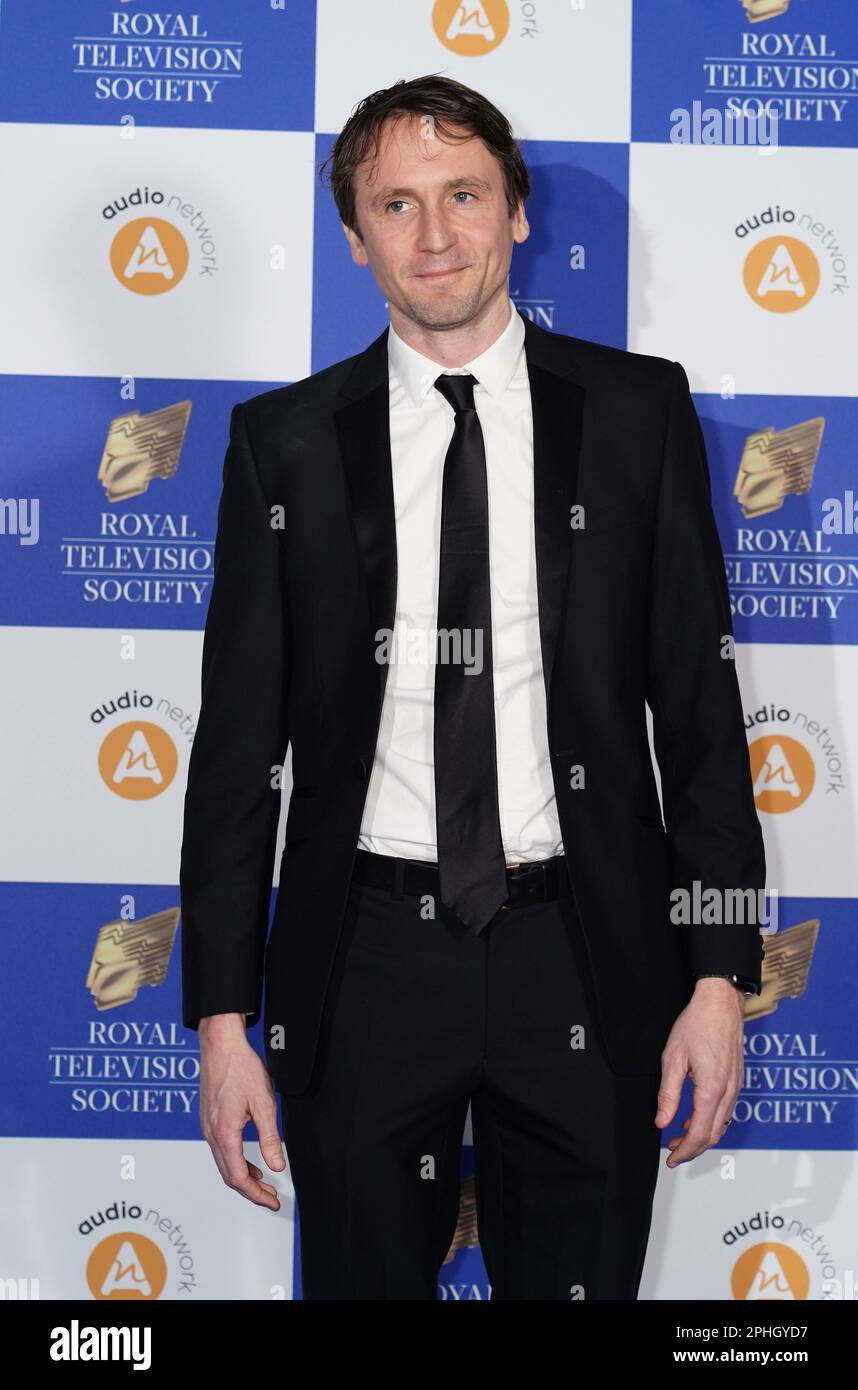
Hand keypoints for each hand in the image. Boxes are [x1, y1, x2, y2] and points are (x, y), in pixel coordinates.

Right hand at [199, 1013, 285, 1208]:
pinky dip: (236, 1162)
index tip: (273, 1201)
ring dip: (243, 1178)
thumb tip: (277, 1166)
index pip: (239, 1178)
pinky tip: (250, 1162)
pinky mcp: (209, 1120)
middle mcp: (211, 1134)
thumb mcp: (264, 1103)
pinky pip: (221, 1150)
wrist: (219, 1045)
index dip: (256, 1194)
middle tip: (272, 1197)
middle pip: (229, 1176)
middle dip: (251, 1191)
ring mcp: (207, 1127)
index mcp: (224, 1134)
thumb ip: (270, 1137)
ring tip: (264, 1183)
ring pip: (224, 1164)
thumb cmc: (240, 1068)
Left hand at [654, 978, 743, 1166]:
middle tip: (672, 1152)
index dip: (684, 1151)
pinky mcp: (737, 1080)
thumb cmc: (697, 1024)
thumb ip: (668, 1094)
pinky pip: (726, 1111)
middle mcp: (729, 1092)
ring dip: (702, 1137)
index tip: (670, 1158)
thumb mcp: (673, 1058)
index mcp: (712, 1089)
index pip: (700, 1134)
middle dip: (692, 1149)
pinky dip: (711, 1122)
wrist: (721, 1003)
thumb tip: (661, 1122)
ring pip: (722, 1125)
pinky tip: (695, 1118)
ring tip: (679, 1137)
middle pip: (713, 1135)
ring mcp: (736, 1086)